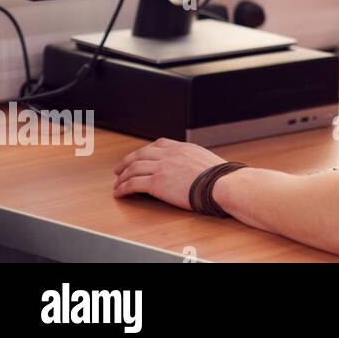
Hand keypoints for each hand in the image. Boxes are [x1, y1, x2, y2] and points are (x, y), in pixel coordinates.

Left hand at [113, 137, 229, 209]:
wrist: (221, 184)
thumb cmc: (220, 177)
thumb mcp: (207, 160)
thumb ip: (194, 161)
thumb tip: (194, 169)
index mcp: (183, 148)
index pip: (158, 144)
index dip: (144, 151)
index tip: (139, 157)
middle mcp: (170, 155)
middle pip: (140, 154)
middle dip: (126, 162)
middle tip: (119, 170)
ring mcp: (162, 168)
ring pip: (133, 168)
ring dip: (122, 177)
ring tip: (118, 184)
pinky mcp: (157, 183)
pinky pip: (133, 184)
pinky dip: (123, 188)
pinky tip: (119, 193)